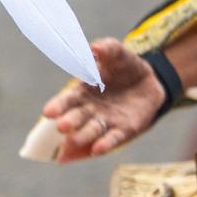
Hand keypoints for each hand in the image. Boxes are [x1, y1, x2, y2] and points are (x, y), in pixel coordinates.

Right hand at [40, 40, 167, 161]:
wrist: (148, 80)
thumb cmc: (123, 65)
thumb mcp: (116, 52)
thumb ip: (105, 48)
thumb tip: (94, 47)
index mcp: (83, 91)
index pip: (67, 100)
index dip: (58, 106)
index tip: (48, 112)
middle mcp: (90, 110)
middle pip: (77, 117)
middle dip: (69, 122)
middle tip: (61, 126)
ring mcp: (106, 121)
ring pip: (92, 130)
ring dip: (82, 137)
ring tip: (72, 141)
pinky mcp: (124, 130)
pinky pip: (113, 138)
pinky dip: (105, 144)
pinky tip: (97, 149)